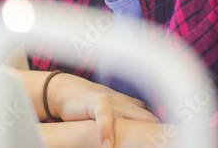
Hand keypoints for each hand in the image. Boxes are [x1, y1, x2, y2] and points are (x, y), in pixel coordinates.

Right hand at [42, 71, 158, 147]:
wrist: (65, 91)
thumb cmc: (89, 107)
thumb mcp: (112, 114)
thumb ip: (126, 122)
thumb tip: (137, 140)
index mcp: (132, 106)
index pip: (154, 121)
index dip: (162, 133)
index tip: (168, 143)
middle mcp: (126, 103)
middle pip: (150, 120)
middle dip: (157, 134)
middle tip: (162, 145)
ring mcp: (113, 101)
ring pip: (133, 119)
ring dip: (138, 136)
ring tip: (145, 146)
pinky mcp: (97, 103)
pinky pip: (105, 119)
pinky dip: (106, 133)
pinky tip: (106, 146)